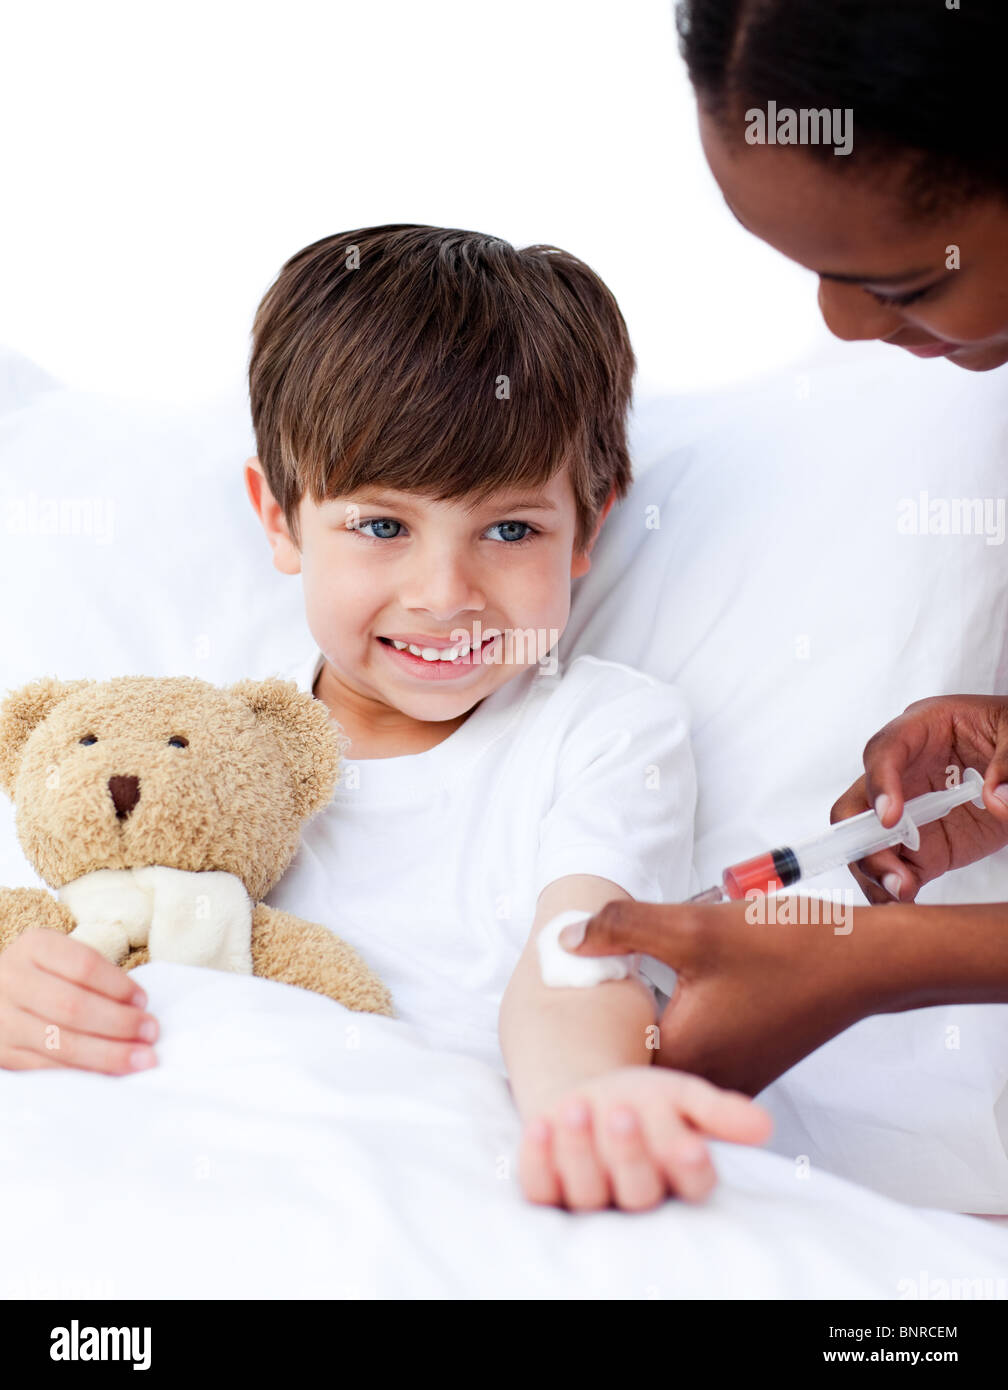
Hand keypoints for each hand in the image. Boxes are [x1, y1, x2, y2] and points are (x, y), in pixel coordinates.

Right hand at [0, 928, 158, 1073]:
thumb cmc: (45, 974)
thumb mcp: (63, 958)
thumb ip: (94, 976)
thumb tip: (138, 1009)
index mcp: (34, 947)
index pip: (84, 965)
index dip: (119, 986)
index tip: (144, 1002)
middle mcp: (12, 980)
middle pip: (73, 1006)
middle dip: (119, 1023)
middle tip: (151, 1033)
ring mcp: (2, 1020)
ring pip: (61, 1042)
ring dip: (108, 1054)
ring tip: (141, 1058)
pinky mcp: (1, 1053)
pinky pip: (47, 1069)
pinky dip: (84, 1072)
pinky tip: (110, 1074)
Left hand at [518, 1064, 770, 1210]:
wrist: (588, 1098)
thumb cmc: (643, 1104)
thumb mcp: (679, 1096)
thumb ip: (716, 1111)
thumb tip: (765, 1126)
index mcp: (675, 1176)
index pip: (692, 1186)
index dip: (690, 1170)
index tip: (689, 1147)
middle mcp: (634, 1196)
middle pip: (638, 1192)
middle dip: (630, 1153)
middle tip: (623, 1112)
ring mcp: (589, 1198)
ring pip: (587, 1192)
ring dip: (580, 1150)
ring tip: (578, 1106)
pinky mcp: (548, 1191)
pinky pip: (541, 1188)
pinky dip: (538, 1159)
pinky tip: (540, 1125)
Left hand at [558, 899, 887, 1095]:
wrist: (862, 961)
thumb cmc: (785, 945)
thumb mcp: (693, 926)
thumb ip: (622, 929)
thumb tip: (564, 939)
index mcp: (684, 1060)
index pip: (606, 1071)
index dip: (574, 1041)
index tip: (546, 1013)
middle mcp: (705, 1082)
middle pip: (630, 1071)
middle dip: (600, 1037)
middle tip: (562, 1002)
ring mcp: (729, 1078)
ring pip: (660, 1064)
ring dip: (634, 1034)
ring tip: (605, 991)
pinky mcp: (745, 1066)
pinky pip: (690, 1058)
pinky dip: (667, 1031)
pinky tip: (655, 997)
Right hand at [830, 695, 1007, 902]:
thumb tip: (997, 798)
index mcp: (921, 730)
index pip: (885, 751)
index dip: (880, 783)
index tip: (890, 817)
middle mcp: (903, 773)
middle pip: (858, 804)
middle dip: (864, 838)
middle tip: (889, 867)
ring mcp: (909, 812)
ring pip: (866, 842)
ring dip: (876, 869)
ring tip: (901, 891)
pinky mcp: (924, 846)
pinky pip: (896, 868)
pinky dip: (892, 888)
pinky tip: (903, 900)